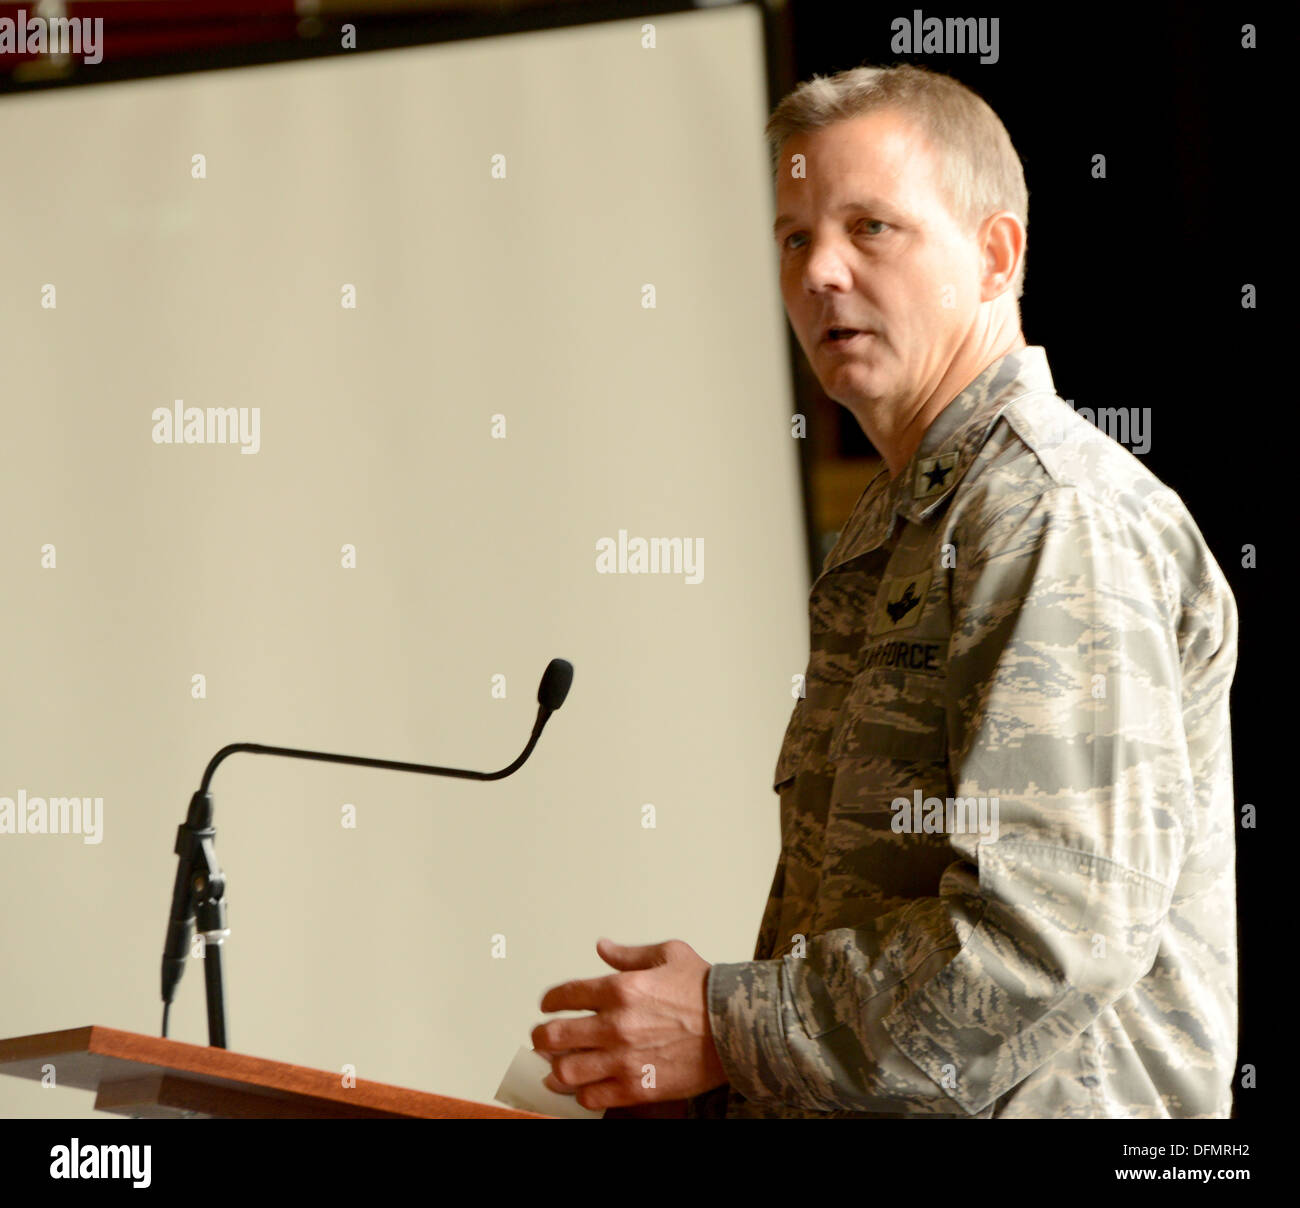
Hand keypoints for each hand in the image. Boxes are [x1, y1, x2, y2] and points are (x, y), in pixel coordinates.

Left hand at [532, 937, 727, 1110]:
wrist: (737, 1027)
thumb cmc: (706, 991)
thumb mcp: (669, 954)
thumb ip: (629, 954)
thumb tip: (603, 948)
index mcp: (620, 988)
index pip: (564, 995)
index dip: (549, 1001)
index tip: (547, 1005)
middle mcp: (616, 1025)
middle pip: (554, 1036)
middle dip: (541, 1036)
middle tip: (540, 1038)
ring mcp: (624, 1060)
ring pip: (566, 1072)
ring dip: (554, 1069)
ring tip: (553, 1067)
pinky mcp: (637, 1088)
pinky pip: (592, 1098)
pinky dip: (581, 1094)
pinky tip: (581, 1088)